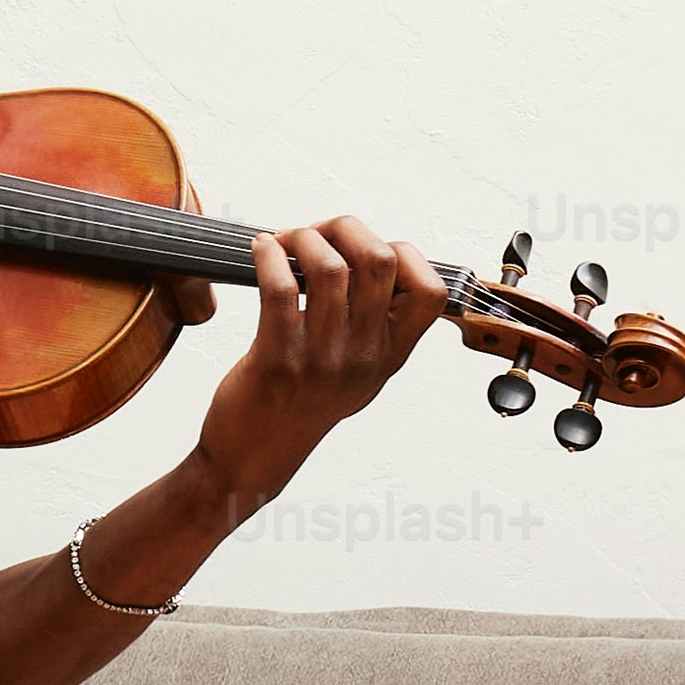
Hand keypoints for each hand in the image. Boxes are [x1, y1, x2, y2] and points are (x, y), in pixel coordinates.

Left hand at [186, 214, 452, 503]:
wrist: (254, 456)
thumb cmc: (301, 404)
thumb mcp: (358, 372)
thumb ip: (376, 325)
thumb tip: (372, 255)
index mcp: (391, 355)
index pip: (431, 292)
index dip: (405, 254)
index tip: (366, 252)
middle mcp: (364, 357)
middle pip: (379, 261)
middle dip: (344, 228)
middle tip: (316, 233)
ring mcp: (322, 359)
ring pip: (330, 268)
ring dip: (302, 238)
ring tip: (284, 242)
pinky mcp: (277, 360)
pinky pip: (279, 289)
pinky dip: (267, 256)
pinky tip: (260, 250)